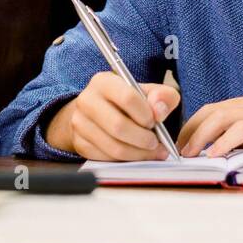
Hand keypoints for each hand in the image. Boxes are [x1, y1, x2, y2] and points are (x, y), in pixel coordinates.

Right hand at [44, 71, 180, 160]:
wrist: (97, 112)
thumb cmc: (127, 102)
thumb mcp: (148, 92)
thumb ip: (163, 96)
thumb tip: (159, 111)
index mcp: (104, 82)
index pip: (128, 97)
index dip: (146, 114)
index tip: (155, 122)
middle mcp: (87, 100)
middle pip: (118, 126)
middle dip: (143, 139)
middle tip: (156, 142)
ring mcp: (80, 123)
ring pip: (114, 147)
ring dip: (138, 154)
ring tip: (152, 151)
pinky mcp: (79, 143)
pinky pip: (107, 159)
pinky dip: (126, 161)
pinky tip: (137, 155)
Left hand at [177, 94, 242, 158]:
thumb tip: (221, 154)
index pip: (213, 110)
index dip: (193, 126)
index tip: (181, 145)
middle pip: (210, 110)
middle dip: (189, 131)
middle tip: (178, 152)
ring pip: (221, 117)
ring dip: (201, 136)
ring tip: (190, 155)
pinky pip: (241, 129)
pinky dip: (224, 142)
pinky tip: (215, 156)